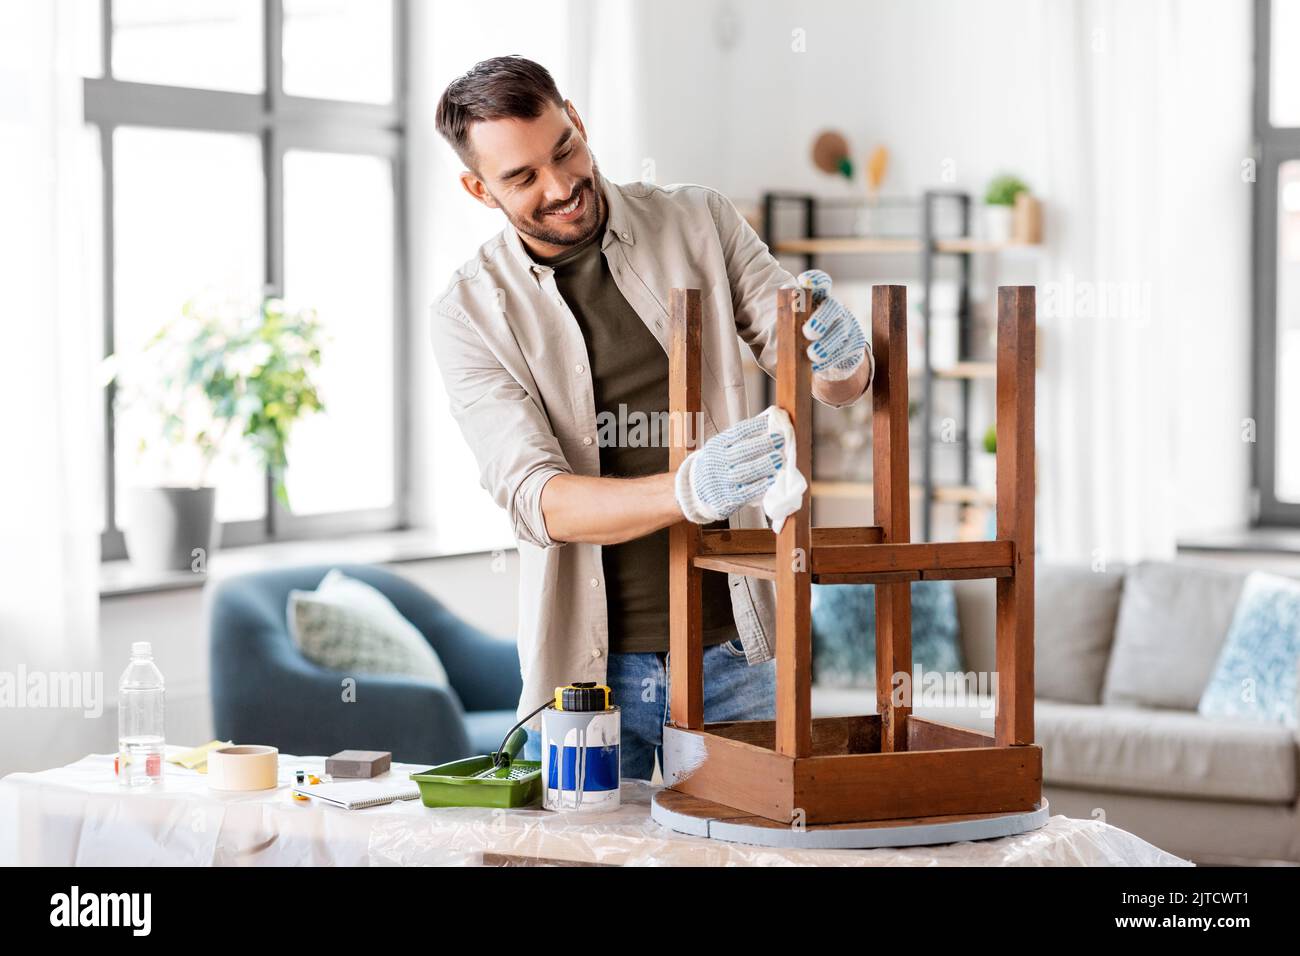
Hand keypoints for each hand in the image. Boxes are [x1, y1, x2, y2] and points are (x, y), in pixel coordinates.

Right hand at [674, 408, 786, 522]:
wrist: (695, 490)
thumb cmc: (718, 465)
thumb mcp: (722, 447)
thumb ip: (741, 438)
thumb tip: (770, 423)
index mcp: (718, 445)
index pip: (738, 432)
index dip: (757, 427)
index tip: (775, 422)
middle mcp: (718, 462)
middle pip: (742, 451)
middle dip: (763, 444)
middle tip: (782, 439)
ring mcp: (722, 481)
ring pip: (745, 471)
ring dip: (765, 464)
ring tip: (781, 458)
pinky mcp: (728, 499)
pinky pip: (746, 492)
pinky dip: (761, 485)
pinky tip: (773, 479)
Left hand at [798, 269, 868, 381]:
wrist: (829, 350)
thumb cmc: (804, 331)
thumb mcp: (794, 321)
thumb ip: (787, 314)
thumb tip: (776, 307)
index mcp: (819, 297)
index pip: (821, 283)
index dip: (816, 280)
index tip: (805, 281)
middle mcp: (835, 308)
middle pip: (832, 307)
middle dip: (821, 319)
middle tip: (809, 333)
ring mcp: (846, 325)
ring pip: (840, 332)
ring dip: (826, 344)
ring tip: (813, 355)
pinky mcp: (855, 342)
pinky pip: (844, 351)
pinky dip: (829, 360)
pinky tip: (817, 366)